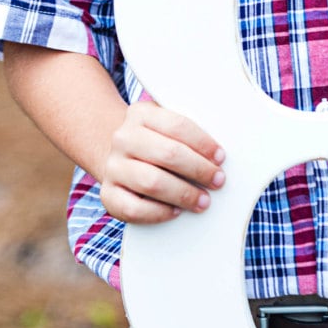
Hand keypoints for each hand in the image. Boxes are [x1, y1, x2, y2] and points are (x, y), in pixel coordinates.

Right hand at [100, 101, 225, 224]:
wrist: (120, 157)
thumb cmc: (155, 142)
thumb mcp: (166, 127)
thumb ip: (187, 134)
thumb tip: (218, 154)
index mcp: (140, 114)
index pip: (177, 125)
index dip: (202, 143)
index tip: (220, 157)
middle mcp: (122, 138)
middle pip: (167, 154)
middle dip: (198, 169)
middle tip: (217, 180)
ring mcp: (112, 167)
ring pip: (152, 182)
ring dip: (183, 194)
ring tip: (203, 201)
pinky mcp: (107, 194)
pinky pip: (134, 208)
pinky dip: (158, 213)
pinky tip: (176, 212)